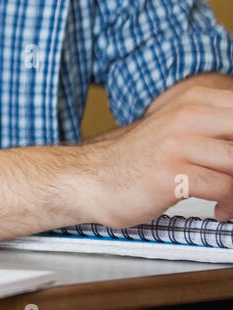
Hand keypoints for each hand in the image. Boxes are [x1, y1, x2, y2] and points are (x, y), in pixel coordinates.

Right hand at [81, 84, 232, 226]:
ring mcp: (178, 143)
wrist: (91, 179)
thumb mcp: (179, 131)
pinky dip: (229, 205)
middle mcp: (187, 116)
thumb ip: (216, 132)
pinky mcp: (172, 173)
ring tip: (230, 200)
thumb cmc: (137, 161)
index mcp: (193, 101)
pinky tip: (219, 209)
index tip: (230, 162)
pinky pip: (225, 189)